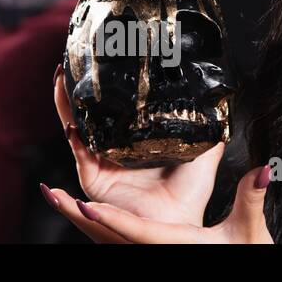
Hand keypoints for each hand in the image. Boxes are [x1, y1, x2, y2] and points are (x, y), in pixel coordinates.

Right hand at [44, 68, 273, 242]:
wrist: (180, 222)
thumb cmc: (190, 195)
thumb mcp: (204, 153)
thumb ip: (209, 130)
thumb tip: (221, 105)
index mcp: (134, 142)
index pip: (113, 109)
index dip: (103, 86)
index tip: (99, 59)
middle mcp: (114, 150)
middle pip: (87, 113)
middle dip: (74, 89)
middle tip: (68, 64)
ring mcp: (101, 163)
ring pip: (75, 127)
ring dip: (64, 104)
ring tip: (60, 79)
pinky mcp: (94, 179)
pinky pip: (79, 154)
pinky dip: (73, 136)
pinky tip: (72, 121)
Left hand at [48, 164, 274, 243]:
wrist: (244, 280)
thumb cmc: (245, 259)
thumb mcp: (251, 234)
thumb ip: (252, 200)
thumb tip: (264, 170)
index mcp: (172, 246)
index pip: (134, 232)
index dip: (109, 218)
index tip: (84, 202)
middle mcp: (153, 253)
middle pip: (107, 235)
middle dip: (77, 214)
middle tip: (51, 191)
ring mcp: (149, 255)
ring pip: (106, 238)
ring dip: (79, 217)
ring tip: (53, 193)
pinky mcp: (151, 252)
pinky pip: (114, 240)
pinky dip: (96, 224)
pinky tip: (86, 209)